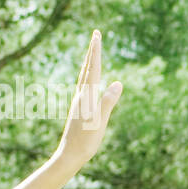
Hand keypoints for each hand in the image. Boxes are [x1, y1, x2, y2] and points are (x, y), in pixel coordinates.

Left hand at [56, 30, 121, 166]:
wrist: (69, 154)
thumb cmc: (85, 140)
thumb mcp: (99, 121)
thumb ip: (108, 101)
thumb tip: (118, 83)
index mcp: (86, 96)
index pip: (93, 69)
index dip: (96, 52)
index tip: (97, 35)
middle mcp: (81, 95)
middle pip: (87, 68)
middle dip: (92, 51)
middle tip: (96, 35)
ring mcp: (79, 101)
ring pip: (85, 76)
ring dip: (90, 62)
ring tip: (93, 51)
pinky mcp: (80, 108)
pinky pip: (85, 85)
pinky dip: (89, 75)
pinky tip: (90, 78)